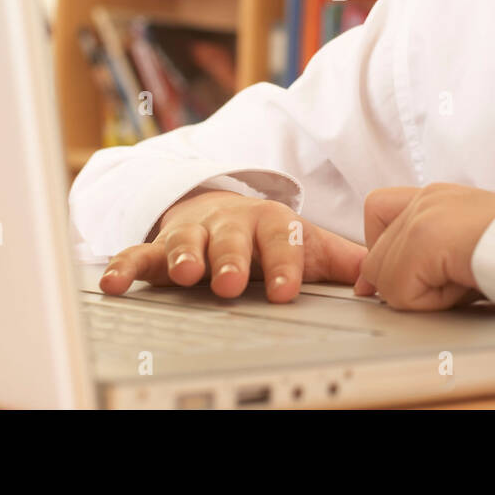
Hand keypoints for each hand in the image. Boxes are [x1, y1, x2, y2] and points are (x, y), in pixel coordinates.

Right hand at [99, 189, 365, 302]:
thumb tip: (383, 275)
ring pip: (186, 242)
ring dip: (184, 256)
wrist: (218, 205)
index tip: (285, 290)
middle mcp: (228, 225)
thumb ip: (339, 261)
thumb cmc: (265, 236)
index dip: (282, 264)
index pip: (280, 240)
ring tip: (184, 274)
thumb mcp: (303, 244)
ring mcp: (192, 234)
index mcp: (269, 223)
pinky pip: (137, 254)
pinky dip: (123, 267)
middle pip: (230, 240)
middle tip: (230, 282)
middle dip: (229, 260)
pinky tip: (112, 283)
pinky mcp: (158, 247)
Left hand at [353, 183, 494, 310]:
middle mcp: (428, 197)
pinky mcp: (427, 238)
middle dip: (404, 282)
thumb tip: (370, 287)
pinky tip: (467, 289)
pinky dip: (431, 303)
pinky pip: (398, 291)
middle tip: (455, 285)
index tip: (405, 281)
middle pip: (373, 254)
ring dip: (421, 294)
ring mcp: (425, 214)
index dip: (381, 252)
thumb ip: (423, 260)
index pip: (375, 212)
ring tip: (465, 284)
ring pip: (381, 275)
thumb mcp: (467, 253)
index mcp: (440, 196)